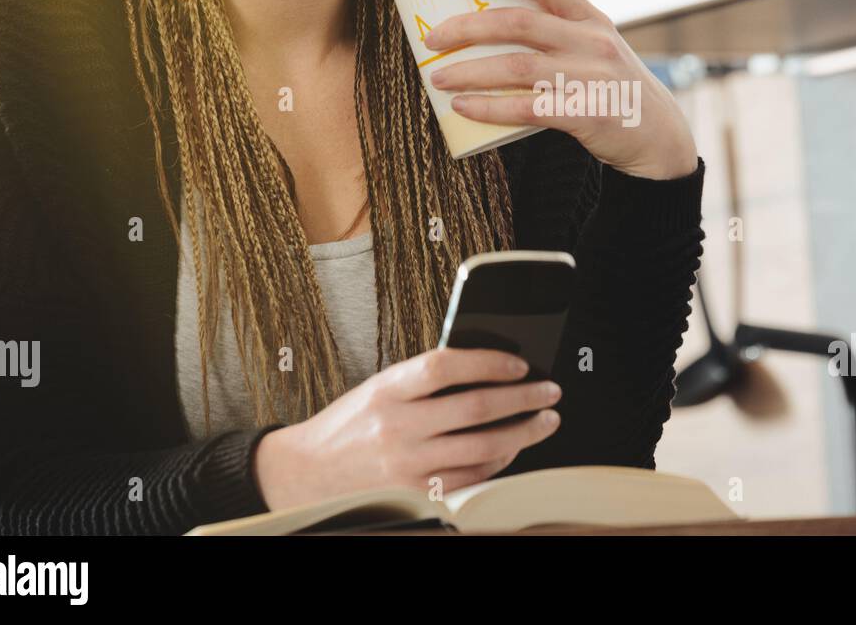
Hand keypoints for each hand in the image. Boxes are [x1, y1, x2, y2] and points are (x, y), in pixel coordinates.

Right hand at [252, 347, 561, 511]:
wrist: (306, 473)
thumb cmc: (351, 424)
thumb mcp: (380, 387)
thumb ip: (425, 378)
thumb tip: (488, 368)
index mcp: (387, 389)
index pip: (445, 365)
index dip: (488, 361)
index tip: (520, 362)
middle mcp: (396, 427)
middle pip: (474, 409)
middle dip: (522, 398)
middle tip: (549, 390)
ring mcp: (406, 465)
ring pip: (481, 447)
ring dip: (522, 432)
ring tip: (544, 420)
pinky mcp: (415, 494)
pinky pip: (470, 479)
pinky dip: (498, 462)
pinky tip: (513, 449)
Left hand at [424, 0, 697, 180]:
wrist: (659, 139)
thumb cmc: (614, 90)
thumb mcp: (597, 49)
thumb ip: (560, 35)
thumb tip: (487, 28)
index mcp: (592, 18)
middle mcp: (593, 41)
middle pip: (519, 22)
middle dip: (468, 27)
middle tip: (433, 40)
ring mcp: (592, 77)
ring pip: (516, 66)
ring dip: (469, 71)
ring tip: (437, 79)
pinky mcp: (587, 114)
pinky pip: (527, 107)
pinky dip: (490, 107)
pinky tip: (464, 108)